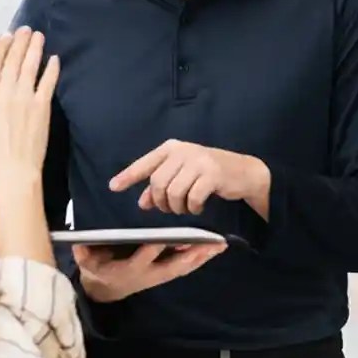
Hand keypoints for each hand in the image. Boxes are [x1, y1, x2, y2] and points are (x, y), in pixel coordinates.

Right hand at [0, 26, 58, 178]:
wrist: (14, 170)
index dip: (1, 48)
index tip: (6, 35)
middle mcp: (7, 92)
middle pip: (13, 61)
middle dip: (20, 42)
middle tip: (26, 28)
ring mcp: (26, 97)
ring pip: (30, 66)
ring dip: (35, 49)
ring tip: (38, 35)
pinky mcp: (42, 106)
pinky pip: (48, 82)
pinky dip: (52, 69)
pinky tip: (55, 58)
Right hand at [74, 242, 226, 302]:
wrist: (104, 291)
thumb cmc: (97, 269)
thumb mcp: (87, 262)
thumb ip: (84, 253)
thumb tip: (79, 244)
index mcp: (128, 269)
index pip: (142, 258)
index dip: (152, 250)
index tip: (163, 239)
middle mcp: (148, 274)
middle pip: (172, 265)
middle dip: (189, 254)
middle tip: (207, 243)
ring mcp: (158, 276)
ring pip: (183, 266)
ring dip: (202, 257)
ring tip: (219, 244)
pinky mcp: (165, 275)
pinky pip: (186, 267)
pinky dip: (200, 259)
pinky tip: (214, 250)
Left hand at [108, 140, 269, 216]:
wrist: (243, 172)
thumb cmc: (209, 173)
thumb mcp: (183, 176)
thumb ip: (162, 187)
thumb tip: (143, 202)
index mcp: (172, 148)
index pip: (145, 163)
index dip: (128, 176)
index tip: (113, 187)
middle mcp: (183, 151)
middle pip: (158, 183)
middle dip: (161, 201)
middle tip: (169, 209)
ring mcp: (198, 161)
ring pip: (173, 192)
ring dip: (177, 207)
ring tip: (185, 208)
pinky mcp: (212, 174)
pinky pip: (192, 198)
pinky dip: (192, 208)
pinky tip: (198, 207)